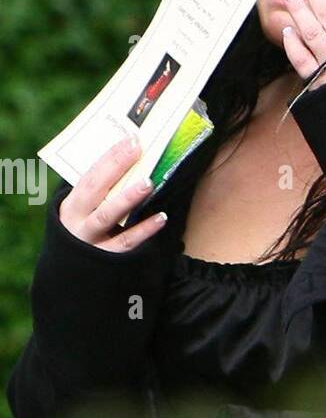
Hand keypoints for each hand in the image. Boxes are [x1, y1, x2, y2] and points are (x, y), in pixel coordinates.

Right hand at [58, 136, 165, 251]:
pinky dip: (144, 230)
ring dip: (128, 198)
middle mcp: (77, 222)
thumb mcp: (86, 213)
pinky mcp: (108, 260)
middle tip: (138, 151)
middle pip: (96, 191)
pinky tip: (161, 218)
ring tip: (148, 183)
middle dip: (116, 168)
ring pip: (108, 217)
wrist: (75, 277)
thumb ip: (102, 192)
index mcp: (71, 205)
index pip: (90, 176)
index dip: (109, 157)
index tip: (130, 139)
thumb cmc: (88, 234)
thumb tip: (130, 159)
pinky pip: (126, 243)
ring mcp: (91, 241)